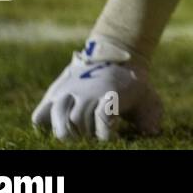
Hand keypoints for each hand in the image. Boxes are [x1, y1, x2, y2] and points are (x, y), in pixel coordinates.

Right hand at [31, 38, 161, 140]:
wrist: (117, 54)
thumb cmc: (132, 84)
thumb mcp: (146, 98)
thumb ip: (149, 117)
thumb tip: (152, 132)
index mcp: (110, 93)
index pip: (103, 116)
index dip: (106, 132)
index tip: (112, 136)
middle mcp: (87, 92)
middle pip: (79, 120)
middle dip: (86, 134)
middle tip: (92, 137)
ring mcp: (69, 91)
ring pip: (58, 116)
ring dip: (65, 131)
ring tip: (74, 138)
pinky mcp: (56, 93)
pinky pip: (40, 114)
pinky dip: (42, 125)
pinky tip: (50, 132)